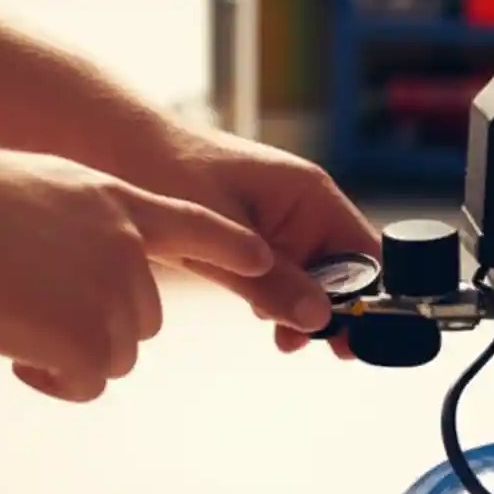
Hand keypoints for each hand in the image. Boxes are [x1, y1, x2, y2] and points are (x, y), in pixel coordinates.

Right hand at [0, 146, 273, 401]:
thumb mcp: (50, 188)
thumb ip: (84, 225)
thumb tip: (78, 264)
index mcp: (122, 205)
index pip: (196, 226)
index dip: (231, 246)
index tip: (262, 260)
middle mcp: (130, 252)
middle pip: (143, 318)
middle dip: (99, 325)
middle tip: (37, 311)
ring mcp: (114, 297)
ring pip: (117, 353)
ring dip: (73, 352)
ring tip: (16, 323)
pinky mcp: (90, 341)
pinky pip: (89, 382)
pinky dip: (56, 380)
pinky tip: (17, 355)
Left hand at [108, 125, 380, 358]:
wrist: (125, 147)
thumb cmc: (173, 172)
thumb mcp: (222, 235)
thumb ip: (271, 280)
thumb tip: (321, 318)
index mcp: (311, 195)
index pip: (366, 254)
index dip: (368, 299)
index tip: (352, 338)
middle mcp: (306, 208)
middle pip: (345, 271)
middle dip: (332, 312)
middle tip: (313, 346)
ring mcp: (284, 222)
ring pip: (314, 278)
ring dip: (303, 310)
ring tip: (282, 340)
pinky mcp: (259, 236)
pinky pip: (284, 275)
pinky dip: (278, 300)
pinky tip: (261, 317)